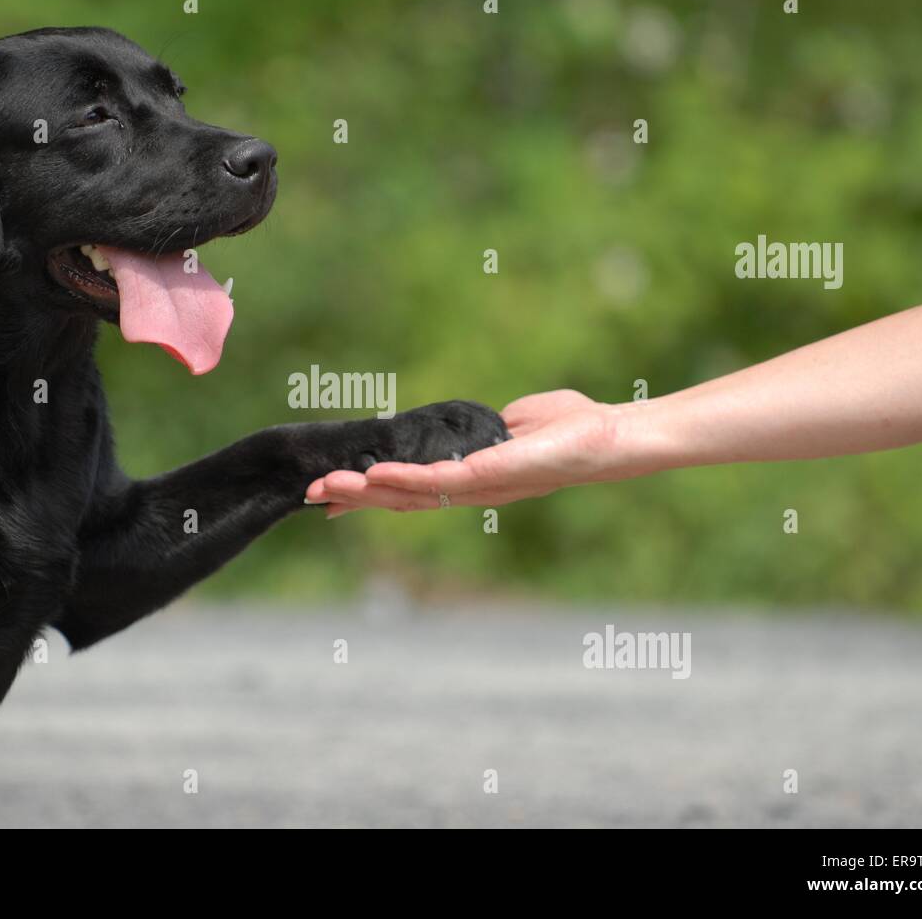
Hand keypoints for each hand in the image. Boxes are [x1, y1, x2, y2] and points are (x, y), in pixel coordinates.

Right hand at [304, 390, 618, 515]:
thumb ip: (486, 429)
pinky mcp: (492, 477)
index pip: (410, 490)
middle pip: (401, 500)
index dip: (370, 491)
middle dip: (354, 498)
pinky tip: (374, 476)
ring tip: (327, 487)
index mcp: (471, 479)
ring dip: (367, 492)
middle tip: (309, 494)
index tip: (331, 490)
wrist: (612, 436)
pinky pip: (440, 482)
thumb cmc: (573, 426)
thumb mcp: (515, 421)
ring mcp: (479, 487)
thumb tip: (474, 426)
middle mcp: (470, 491)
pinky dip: (404, 480)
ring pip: (411, 496)